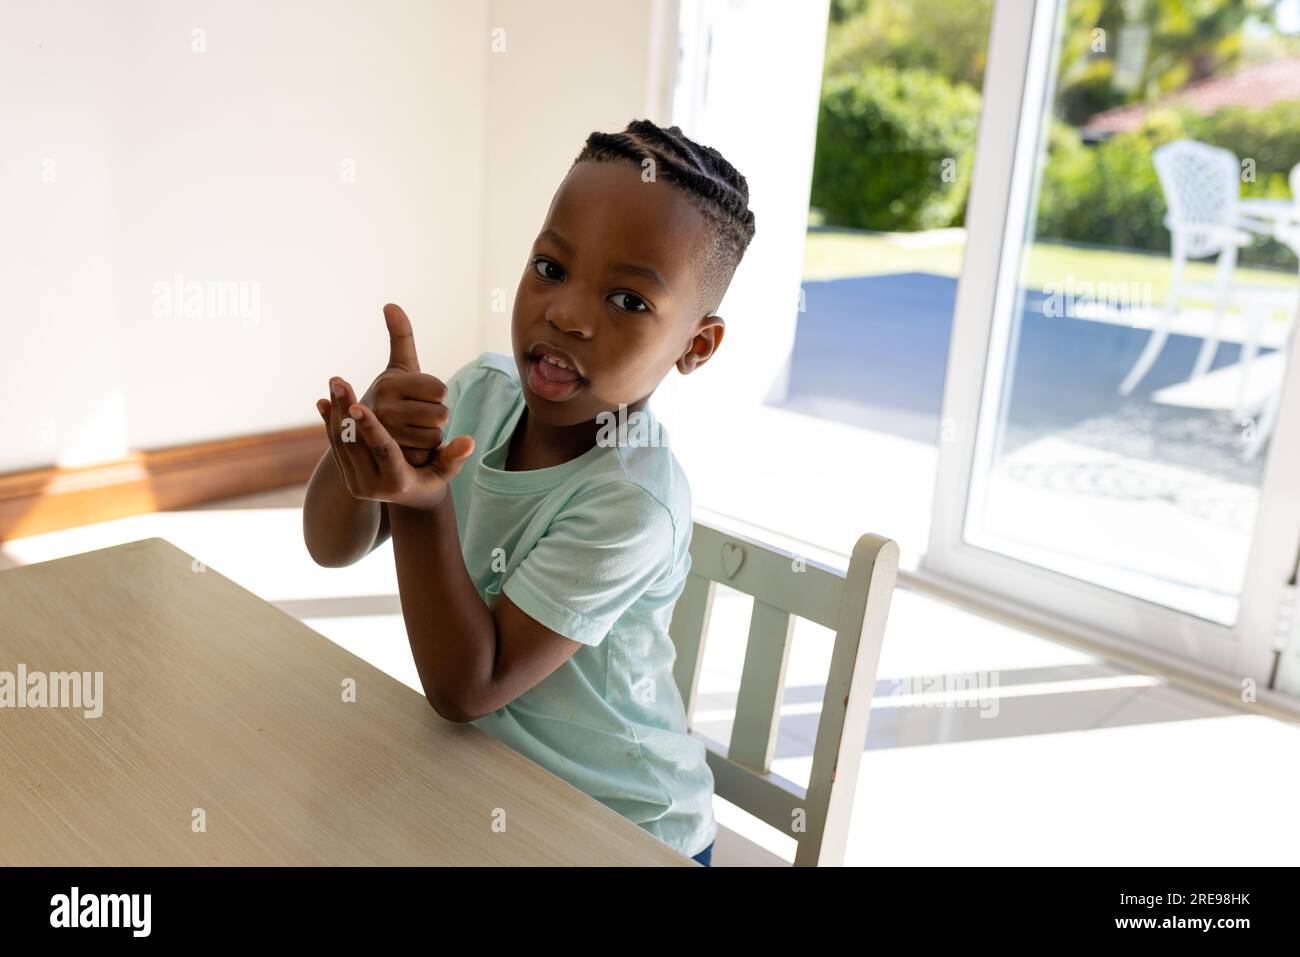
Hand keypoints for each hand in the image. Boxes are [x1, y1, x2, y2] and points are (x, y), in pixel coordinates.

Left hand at [316, 376, 474, 510]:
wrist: (411, 501)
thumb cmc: (433, 479)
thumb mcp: (445, 471)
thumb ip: (454, 456)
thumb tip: (469, 441)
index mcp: (397, 483)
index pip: (383, 451)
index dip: (371, 427)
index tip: (359, 404)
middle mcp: (371, 485)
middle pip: (354, 444)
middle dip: (344, 411)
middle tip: (338, 381)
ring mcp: (355, 481)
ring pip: (340, 442)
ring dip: (336, 412)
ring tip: (335, 383)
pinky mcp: (346, 474)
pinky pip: (335, 445)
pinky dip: (330, 422)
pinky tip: (324, 401)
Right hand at [359, 303, 454, 467]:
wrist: (366, 438)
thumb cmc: (391, 397)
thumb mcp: (398, 367)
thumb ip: (401, 336)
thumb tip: (390, 304)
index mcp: (390, 384)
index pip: (440, 390)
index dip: (437, 395)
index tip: (420, 396)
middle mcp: (384, 408)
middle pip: (441, 414)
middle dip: (435, 416)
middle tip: (414, 416)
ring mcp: (386, 436)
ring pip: (436, 435)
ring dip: (430, 435)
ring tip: (409, 431)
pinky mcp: (391, 458)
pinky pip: (428, 454)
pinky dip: (424, 452)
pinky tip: (408, 447)